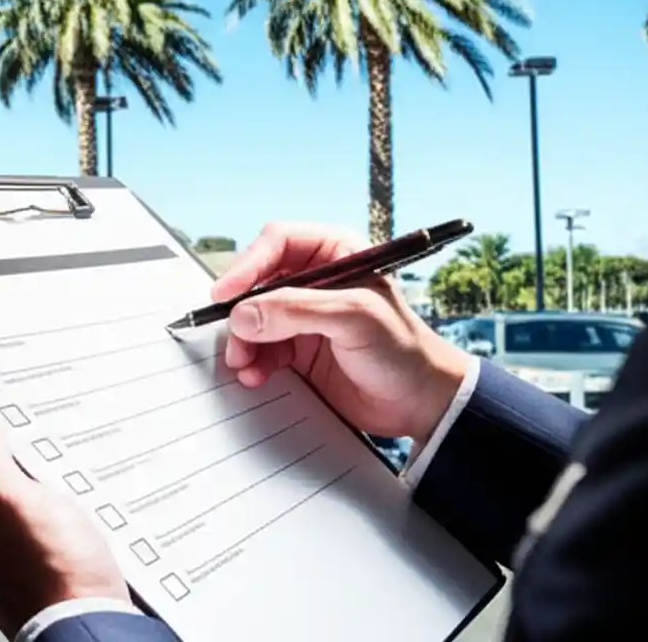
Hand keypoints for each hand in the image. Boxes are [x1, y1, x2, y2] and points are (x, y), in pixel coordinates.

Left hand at [0, 387, 128, 639]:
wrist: (87, 625)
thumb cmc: (50, 571)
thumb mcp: (8, 494)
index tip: (13, 403)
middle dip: (17, 443)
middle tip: (44, 446)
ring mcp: (1, 538)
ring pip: (18, 479)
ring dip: (41, 469)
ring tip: (62, 475)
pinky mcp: (32, 548)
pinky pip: (39, 503)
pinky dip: (55, 493)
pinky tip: (72, 498)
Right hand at [213, 222, 471, 444]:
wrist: (420, 404)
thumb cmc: (404, 350)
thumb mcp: (354, 318)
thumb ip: (296, 310)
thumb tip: (245, 314)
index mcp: (336, 253)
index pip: (277, 243)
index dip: (248, 265)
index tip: (226, 294)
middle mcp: (317, 280)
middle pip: (258, 281)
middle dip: (242, 310)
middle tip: (236, 337)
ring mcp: (305, 316)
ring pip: (254, 318)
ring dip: (244, 341)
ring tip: (245, 364)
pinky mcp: (300, 349)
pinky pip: (262, 348)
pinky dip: (253, 361)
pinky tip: (256, 375)